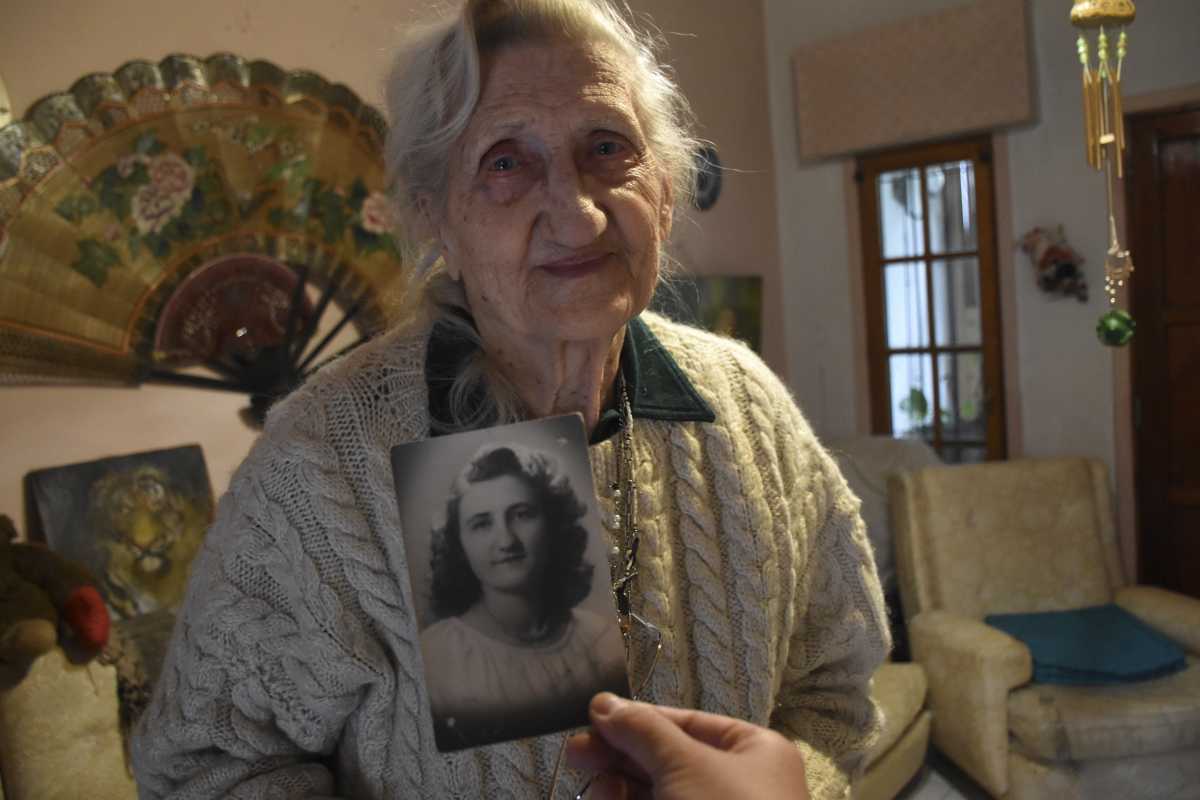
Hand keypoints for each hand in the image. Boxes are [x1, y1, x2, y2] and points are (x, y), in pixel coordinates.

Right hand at [565, 693, 809, 799]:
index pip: (687, 723)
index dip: (639, 719)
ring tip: (600, 791)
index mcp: (754, 752)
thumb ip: (643, 730)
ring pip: (653, 795)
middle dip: (620, 757)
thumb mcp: (687, 764)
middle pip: (665, 760)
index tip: (594, 718)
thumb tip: (603, 702)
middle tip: (576, 753)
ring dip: (619, 789)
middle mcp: (735, 785)